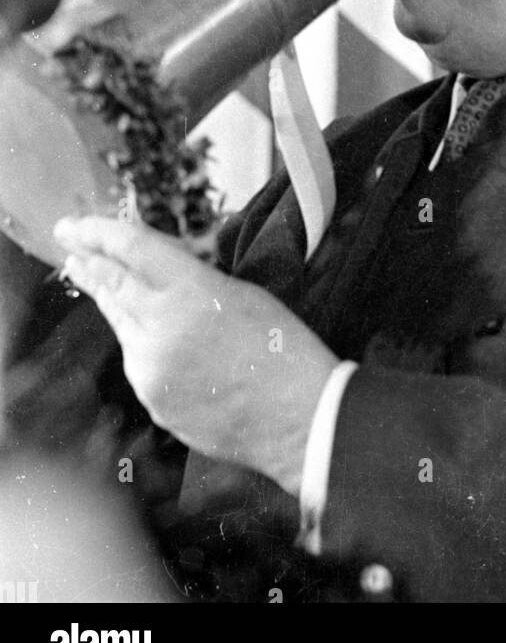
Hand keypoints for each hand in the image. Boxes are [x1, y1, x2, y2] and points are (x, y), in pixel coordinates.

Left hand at [54, 216, 338, 494]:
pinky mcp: (152, 399)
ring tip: (101, 281)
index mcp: (192, 291)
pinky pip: (138, 361)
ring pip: (121, 324)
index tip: (76, 224)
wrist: (300, 418)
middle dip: (87, 262)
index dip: (98, 233)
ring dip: (113, 301)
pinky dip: (140, 343)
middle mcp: (162, 328)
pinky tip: (156, 338)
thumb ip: (190, 278)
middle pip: (111, 285)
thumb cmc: (283, 348)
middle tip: (68, 242)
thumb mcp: (241, 292)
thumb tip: (152, 267)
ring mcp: (152, 368)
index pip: (131, 250)